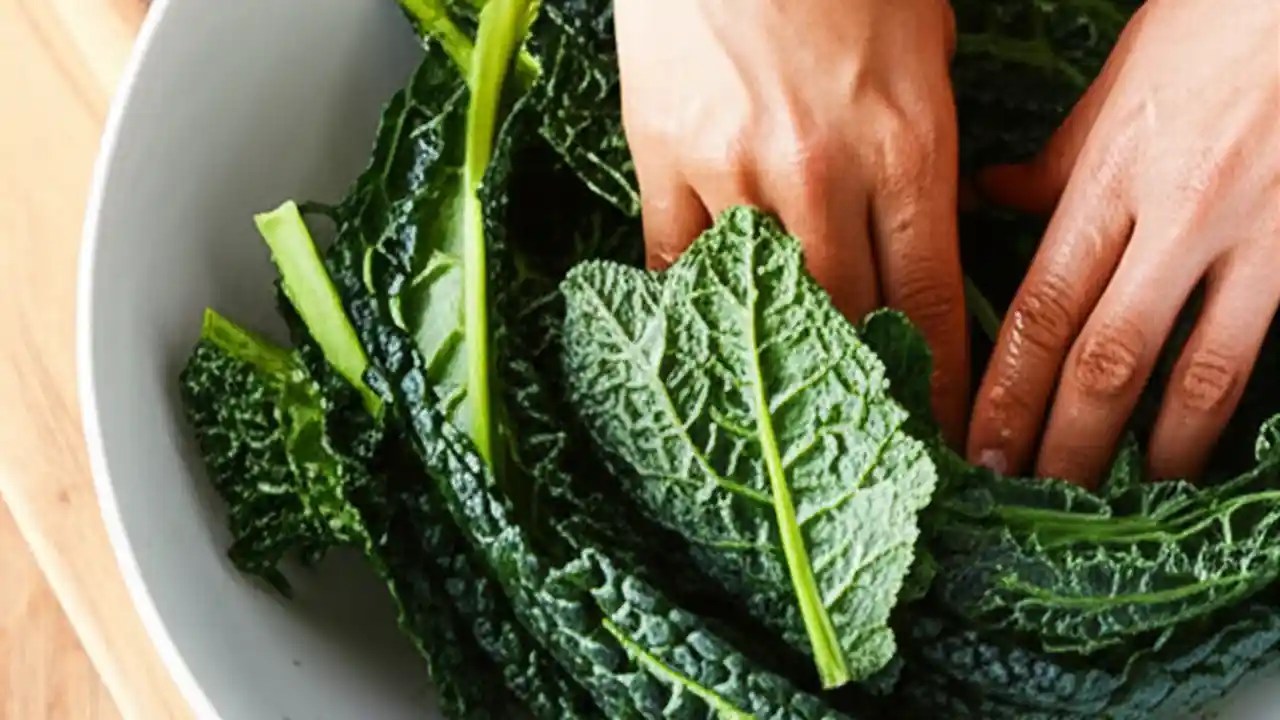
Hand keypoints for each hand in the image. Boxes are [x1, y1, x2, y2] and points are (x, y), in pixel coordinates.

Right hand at [614, 0, 969, 444]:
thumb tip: (931, 205)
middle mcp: (822, 172)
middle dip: (865, 381)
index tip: (941, 429)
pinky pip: (674, 258)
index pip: (928, 294)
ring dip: (778, 354)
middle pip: (849, 315)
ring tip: (784, 400)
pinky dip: (690, 301)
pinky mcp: (663, 155)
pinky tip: (700, 331)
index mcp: (905, 141)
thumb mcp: (921, 36)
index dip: (936, 376)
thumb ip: (926, 133)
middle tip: (872, 430)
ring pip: (762, 300)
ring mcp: (735, 169)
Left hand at [968, 0, 1279, 484]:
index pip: (1041, 305)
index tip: (976, 443)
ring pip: (1195, 372)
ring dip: (1150, 449)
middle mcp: (1178, 214)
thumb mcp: (1120, 82)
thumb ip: (1058, 160)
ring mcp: (1256, 236)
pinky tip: (1205, 454)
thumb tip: (995, 197)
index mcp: (1111, 175)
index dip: (1005, 386)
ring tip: (1115, 503)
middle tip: (1026, 497)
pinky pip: (1263, 351)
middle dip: (1060, 438)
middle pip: (1104, 354)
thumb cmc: (1219, 26)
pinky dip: (1230, 413)